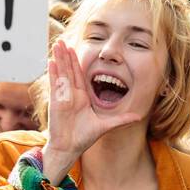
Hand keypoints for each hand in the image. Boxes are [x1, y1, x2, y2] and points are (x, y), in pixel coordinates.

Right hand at [44, 39, 141, 179]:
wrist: (70, 148)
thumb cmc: (84, 138)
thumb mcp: (106, 125)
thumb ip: (121, 119)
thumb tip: (138, 116)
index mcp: (82, 97)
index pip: (79, 75)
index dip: (76, 62)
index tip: (74, 49)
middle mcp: (71, 94)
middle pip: (69, 70)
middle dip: (66, 55)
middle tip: (63, 41)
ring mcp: (63, 96)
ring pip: (62, 73)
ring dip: (59, 58)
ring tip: (57, 44)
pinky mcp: (56, 102)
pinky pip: (55, 84)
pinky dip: (53, 73)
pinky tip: (51, 61)